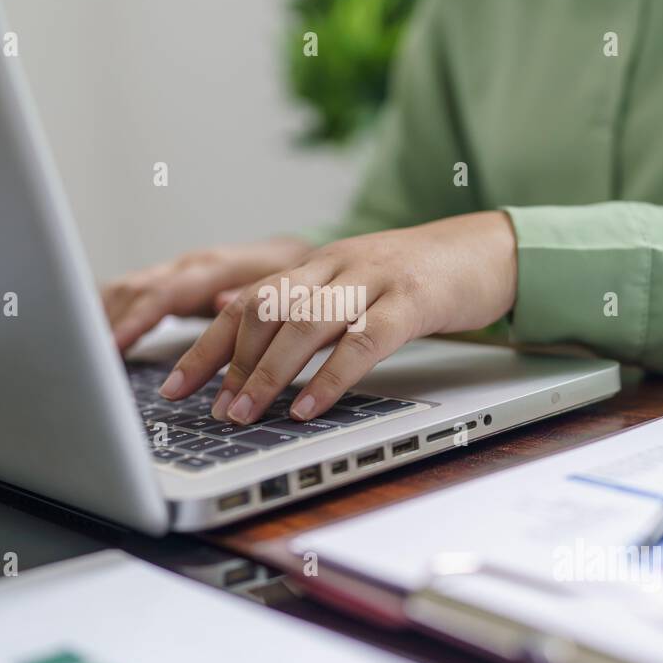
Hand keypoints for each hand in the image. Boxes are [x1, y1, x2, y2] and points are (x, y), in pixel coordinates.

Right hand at [100, 236, 312, 351]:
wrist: (293, 258)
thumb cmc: (293, 277)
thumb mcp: (286, 289)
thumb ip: (256, 296)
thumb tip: (222, 303)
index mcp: (214, 267)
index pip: (164, 295)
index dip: (136, 322)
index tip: (112, 348)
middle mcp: (189, 266)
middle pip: (136, 291)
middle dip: (109, 323)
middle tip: (84, 357)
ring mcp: (177, 272)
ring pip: (128, 289)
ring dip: (103, 317)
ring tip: (79, 348)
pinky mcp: (171, 282)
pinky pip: (131, 294)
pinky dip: (110, 312)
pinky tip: (94, 334)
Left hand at [158, 211, 517, 422]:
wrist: (486, 249)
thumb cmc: (414, 278)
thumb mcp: (351, 285)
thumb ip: (303, 307)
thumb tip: (241, 338)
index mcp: (314, 266)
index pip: (245, 303)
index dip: (205, 345)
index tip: (176, 387)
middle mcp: (335, 266)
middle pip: (264, 311)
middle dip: (229, 364)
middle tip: (211, 410)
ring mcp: (373, 280)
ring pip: (305, 324)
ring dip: (268, 374)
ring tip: (246, 413)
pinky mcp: (412, 300)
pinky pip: (363, 342)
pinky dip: (332, 378)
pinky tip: (310, 407)